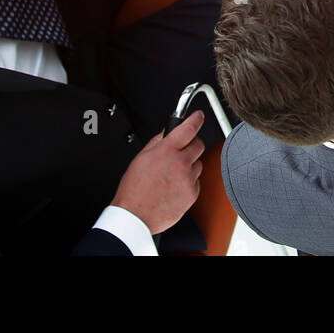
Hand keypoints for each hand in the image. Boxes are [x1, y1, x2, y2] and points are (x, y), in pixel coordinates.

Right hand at [112, 110, 205, 234]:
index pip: (188, 128)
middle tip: (181, 151)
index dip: (196, 119)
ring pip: (198, 163)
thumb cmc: (134, 190)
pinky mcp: (193, 193)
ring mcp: (188, 179)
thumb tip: (167, 133)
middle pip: (199, 144)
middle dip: (191, 145)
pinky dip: (189, 181)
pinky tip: (174, 187)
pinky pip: (196, 181)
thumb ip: (157, 142)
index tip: (199, 116)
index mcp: (166, 151)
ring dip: (189, 165)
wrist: (136, 216)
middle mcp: (180, 163)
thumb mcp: (140, 158)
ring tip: (172, 175)